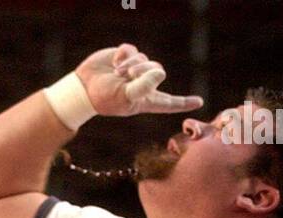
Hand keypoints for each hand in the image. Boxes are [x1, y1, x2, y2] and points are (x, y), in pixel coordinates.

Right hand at [75, 44, 201, 117]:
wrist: (84, 87)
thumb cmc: (103, 98)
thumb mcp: (124, 96)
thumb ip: (143, 86)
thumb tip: (160, 73)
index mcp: (145, 101)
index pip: (168, 102)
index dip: (184, 102)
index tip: (199, 102)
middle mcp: (143, 85)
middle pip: (158, 71)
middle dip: (144, 71)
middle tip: (127, 77)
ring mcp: (135, 70)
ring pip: (145, 60)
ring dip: (131, 64)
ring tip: (117, 73)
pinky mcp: (126, 57)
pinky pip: (133, 50)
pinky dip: (124, 55)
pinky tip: (115, 62)